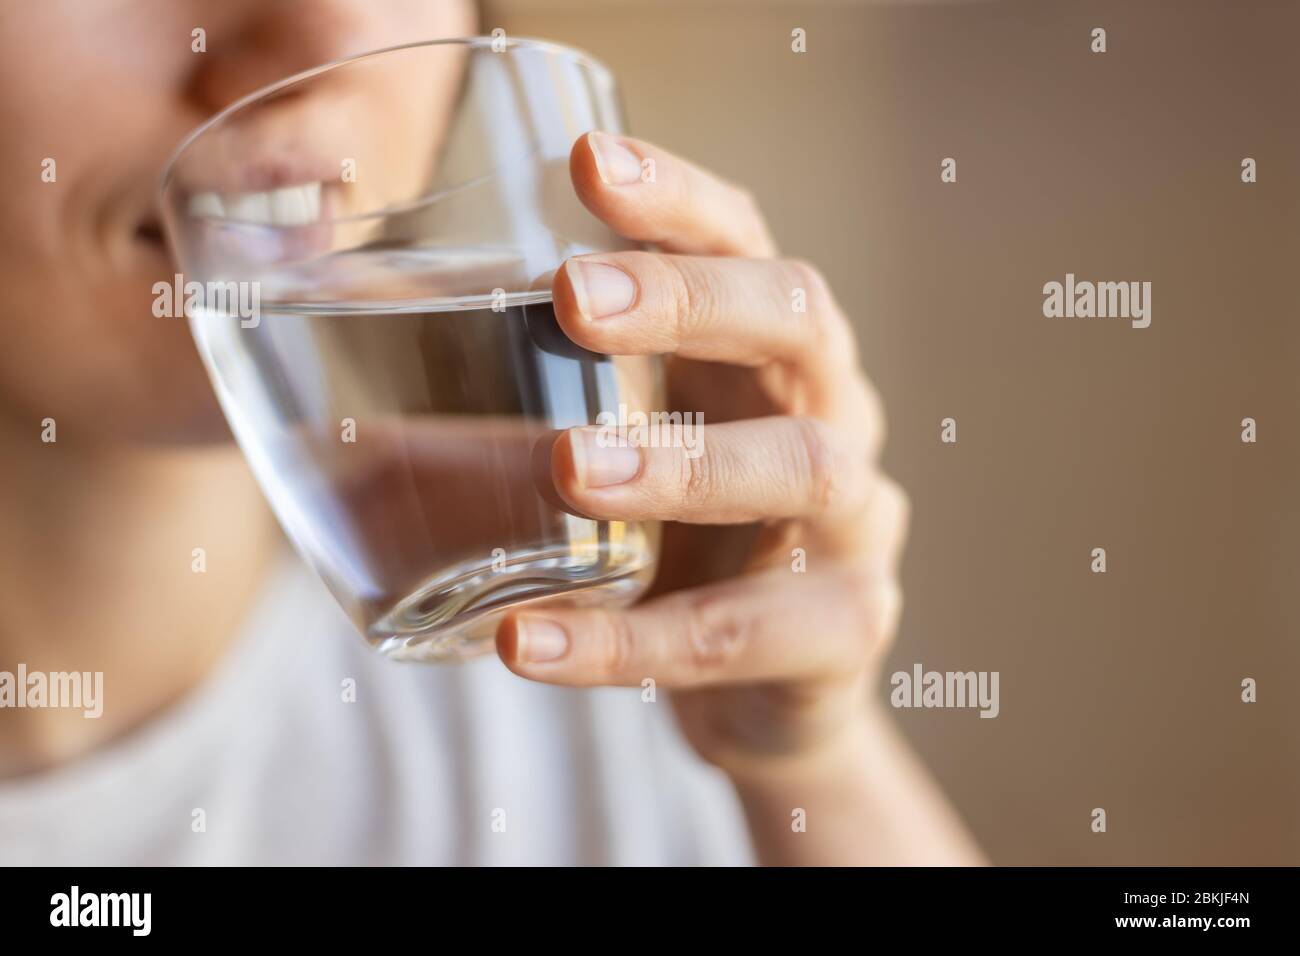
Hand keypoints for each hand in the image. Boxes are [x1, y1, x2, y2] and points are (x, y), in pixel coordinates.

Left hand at [496, 131, 905, 783]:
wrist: (769, 687)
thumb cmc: (685, 543)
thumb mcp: (630, 457)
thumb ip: (542, 420)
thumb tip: (356, 402)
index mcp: (768, 352)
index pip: (742, 243)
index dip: (677, 198)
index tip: (585, 161)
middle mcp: (830, 412)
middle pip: (797, 319)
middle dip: (689, 299)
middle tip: (575, 298)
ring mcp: (854, 521)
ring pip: (801, 467)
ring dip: (682, 464)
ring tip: (570, 468)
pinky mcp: (846, 628)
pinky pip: (744, 635)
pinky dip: (631, 641)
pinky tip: (530, 645)